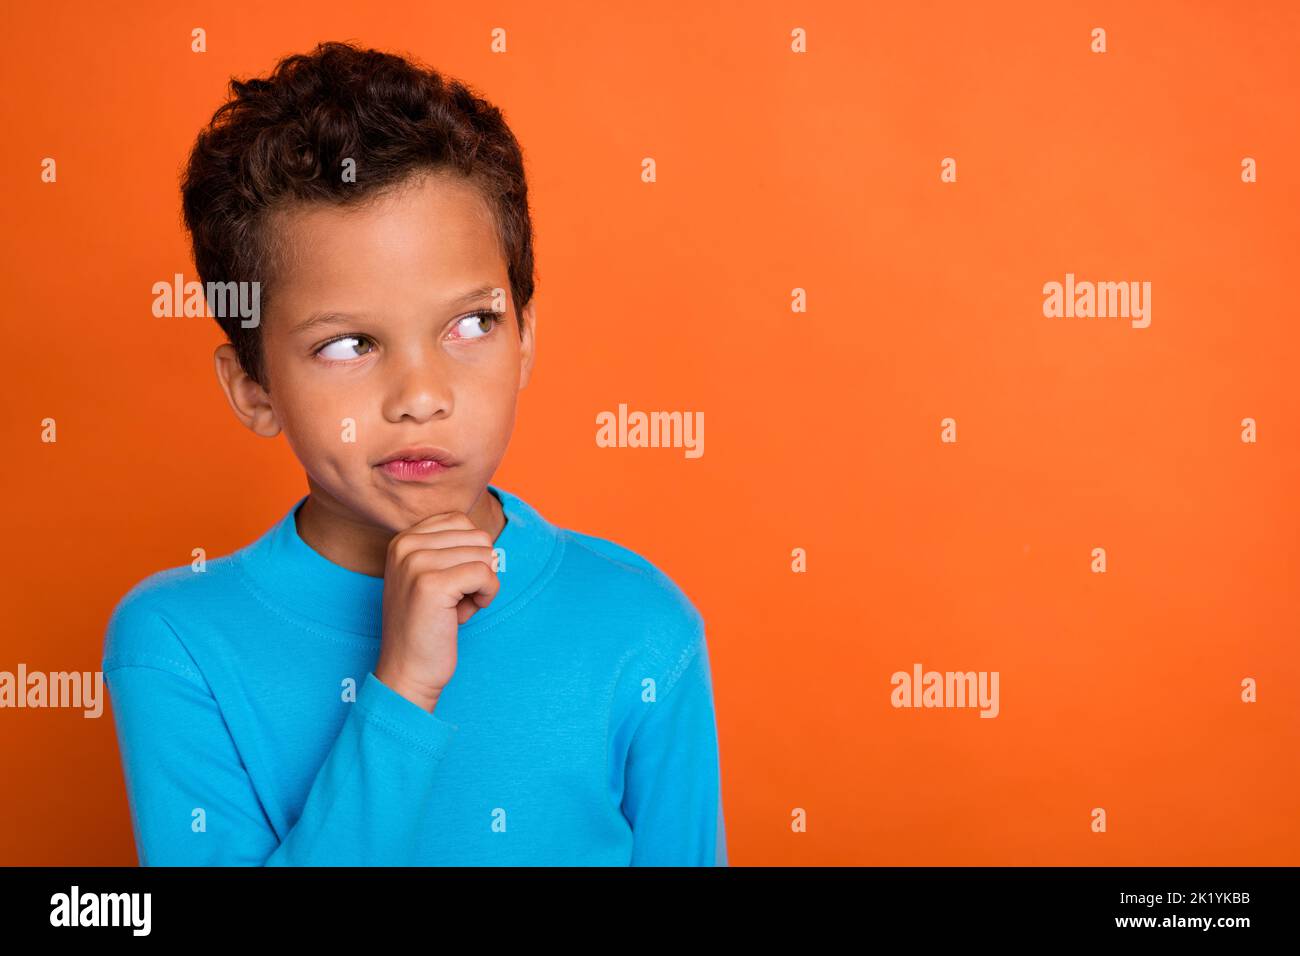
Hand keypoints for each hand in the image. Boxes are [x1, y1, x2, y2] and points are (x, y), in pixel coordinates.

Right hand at [373, 510, 499, 711]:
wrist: (407, 670)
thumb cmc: (428, 626)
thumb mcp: (434, 577)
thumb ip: (456, 551)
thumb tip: (492, 547)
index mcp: (403, 539)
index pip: (460, 521)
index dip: (470, 554)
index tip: (451, 583)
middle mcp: (405, 545)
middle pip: (477, 537)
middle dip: (478, 570)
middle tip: (455, 599)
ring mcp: (416, 563)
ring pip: (484, 554)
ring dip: (482, 585)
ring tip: (456, 608)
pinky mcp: (432, 584)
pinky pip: (485, 574)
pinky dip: (487, 595)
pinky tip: (467, 613)